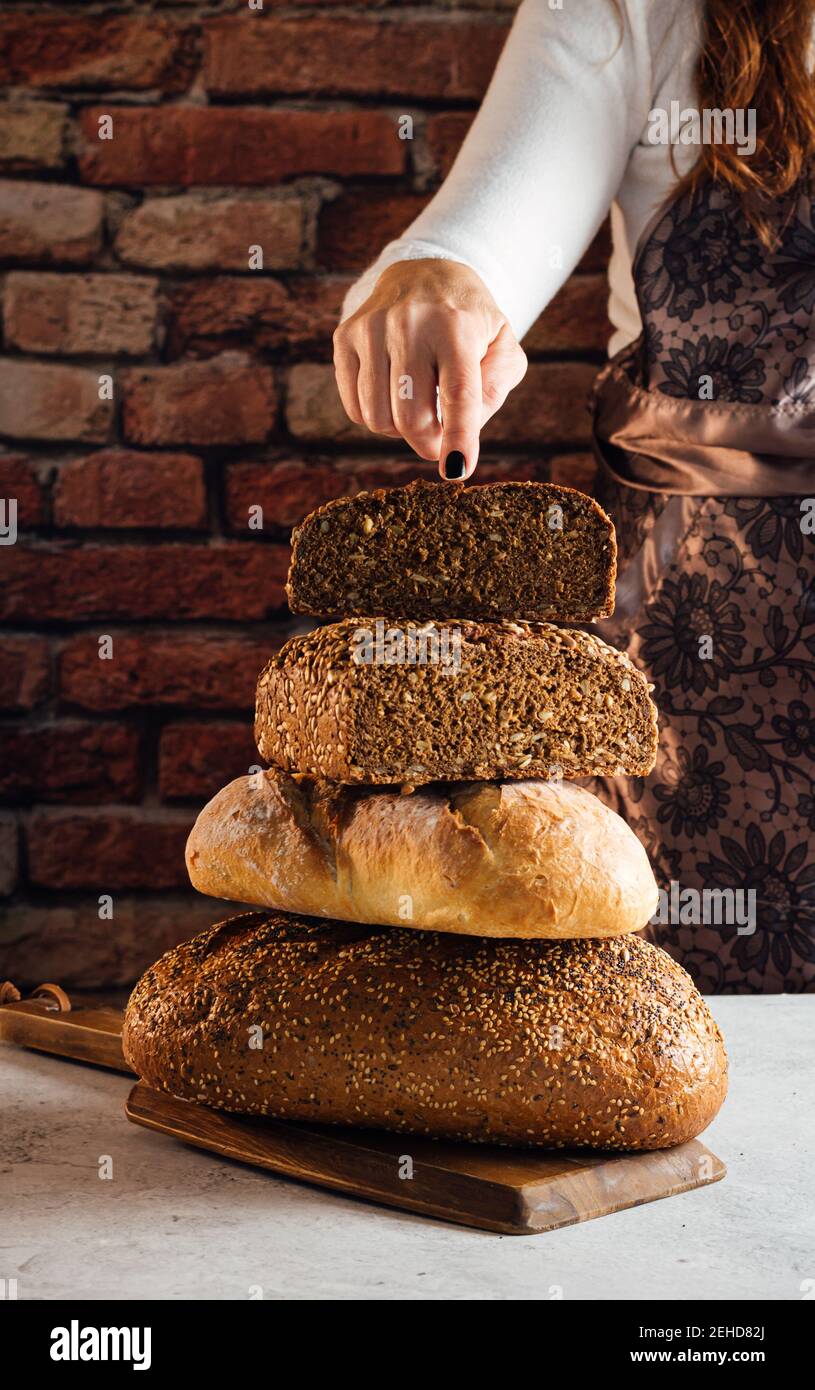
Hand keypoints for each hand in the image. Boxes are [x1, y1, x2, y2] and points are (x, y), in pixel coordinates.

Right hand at [333, 259, 526, 478]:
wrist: (423, 270)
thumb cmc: (469, 320)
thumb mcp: (502, 343)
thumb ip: (495, 386)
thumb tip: (466, 427)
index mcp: (456, 325)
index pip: (457, 393)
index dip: (457, 437)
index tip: (456, 471)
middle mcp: (409, 323)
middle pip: (411, 416)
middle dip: (429, 443)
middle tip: (440, 440)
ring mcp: (371, 328)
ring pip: (378, 418)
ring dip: (400, 431)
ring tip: (417, 408)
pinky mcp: (344, 337)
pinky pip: (355, 408)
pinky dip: (376, 417)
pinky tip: (392, 396)